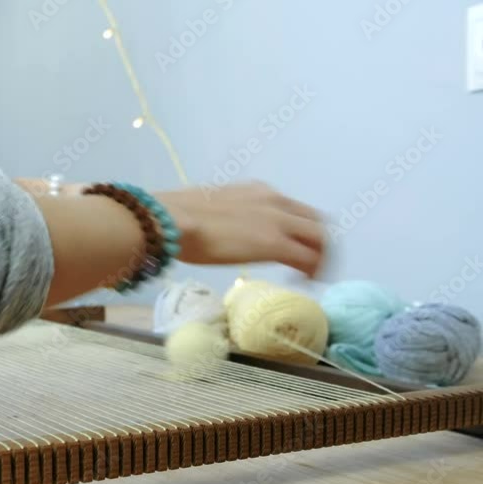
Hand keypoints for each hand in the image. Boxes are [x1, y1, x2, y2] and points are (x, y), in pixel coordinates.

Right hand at [154, 182, 325, 277]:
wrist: (170, 219)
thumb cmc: (177, 217)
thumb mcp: (215, 210)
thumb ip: (228, 218)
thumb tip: (220, 231)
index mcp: (259, 192)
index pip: (295, 210)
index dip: (302, 231)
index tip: (296, 248)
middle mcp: (275, 201)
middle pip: (317, 222)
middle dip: (321, 245)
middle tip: (313, 266)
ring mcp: (278, 221)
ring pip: (321, 238)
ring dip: (322, 258)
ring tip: (312, 278)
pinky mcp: (274, 244)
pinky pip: (307, 258)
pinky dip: (312, 271)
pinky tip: (304, 283)